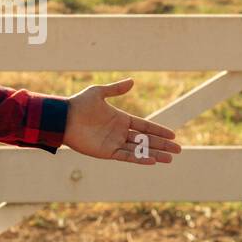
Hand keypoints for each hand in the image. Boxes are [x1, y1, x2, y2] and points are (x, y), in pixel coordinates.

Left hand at [62, 77, 179, 163]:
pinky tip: (152, 160)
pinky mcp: (107, 152)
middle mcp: (120, 132)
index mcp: (121, 119)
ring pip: (139, 150)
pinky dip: (139, 158)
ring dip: (155, 154)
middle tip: (178, 150)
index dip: (159, 131)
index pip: (145, 126)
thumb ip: (116, 89)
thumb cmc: (79, 104)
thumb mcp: (99, 93)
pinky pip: (126, 156)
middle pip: (146, 140)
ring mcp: (114, 143)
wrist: (64, 118)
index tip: (173, 135)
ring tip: (170, 158)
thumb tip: (132, 81)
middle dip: (162, 145)